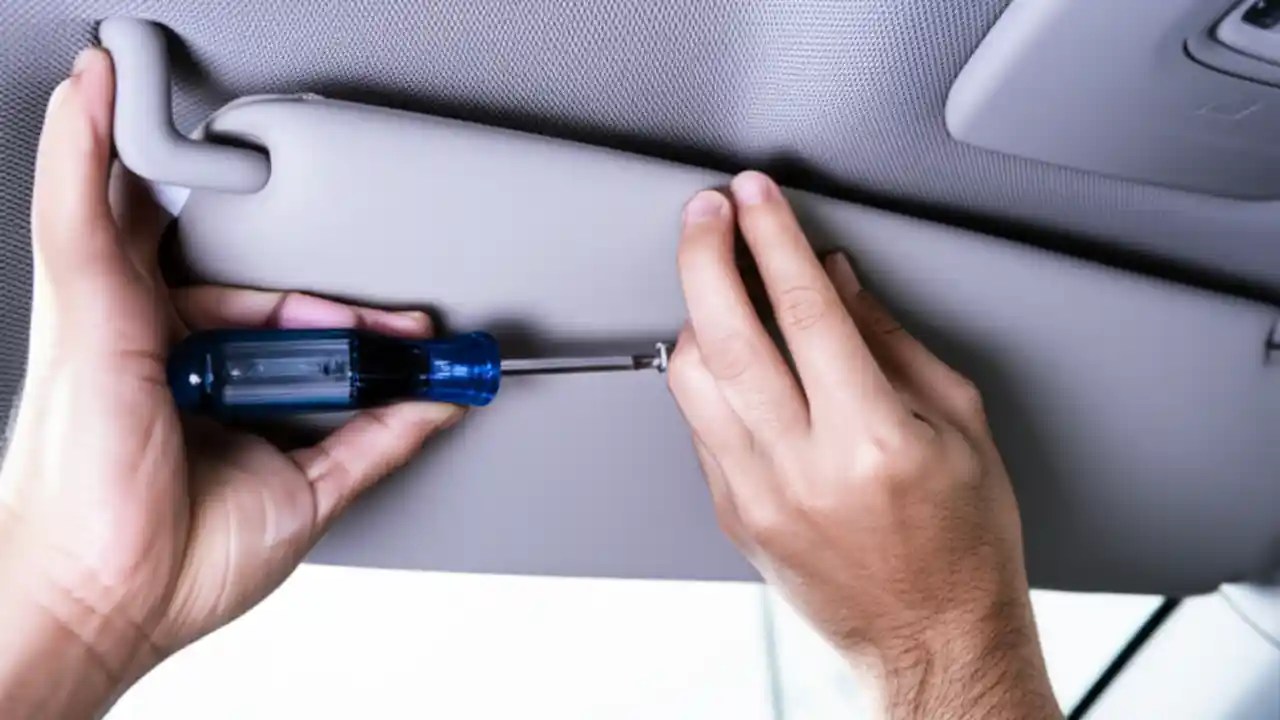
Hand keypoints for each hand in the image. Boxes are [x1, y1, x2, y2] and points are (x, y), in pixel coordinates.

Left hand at [0, 49, 461, 716]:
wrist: (96, 589)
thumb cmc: (73, 460)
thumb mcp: (80, 299)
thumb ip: (83, 198)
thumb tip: (88, 97)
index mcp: (146, 329)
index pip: (228, 264)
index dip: (276, 243)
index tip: (314, 211)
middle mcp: (205, 378)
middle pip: (300, 321)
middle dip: (355, 310)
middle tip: (394, 303)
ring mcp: (256, 433)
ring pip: (342, 377)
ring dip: (395, 359)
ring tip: (425, 342)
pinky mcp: (298, 487)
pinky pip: (373, 443)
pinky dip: (414, 418)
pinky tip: (439, 394)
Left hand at [670, 172, 1058, 718]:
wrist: (932, 638)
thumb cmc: (963, 542)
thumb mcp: (960, 426)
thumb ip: (892, 343)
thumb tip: (838, 280)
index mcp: (870, 441)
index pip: (805, 311)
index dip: (774, 238)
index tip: (758, 197)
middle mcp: (803, 469)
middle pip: (727, 336)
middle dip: (708, 255)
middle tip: (707, 212)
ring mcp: (758, 496)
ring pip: (692, 380)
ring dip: (694, 312)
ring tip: (712, 274)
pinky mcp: (734, 514)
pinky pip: (698, 426)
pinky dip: (704, 374)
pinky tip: (723, 346)